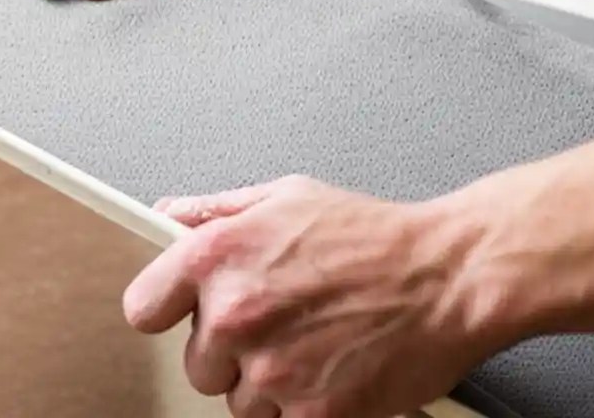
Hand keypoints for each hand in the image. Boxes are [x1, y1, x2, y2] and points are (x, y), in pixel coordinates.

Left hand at [123, 175, 520, 417]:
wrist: (449, 278)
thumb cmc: (377, 238)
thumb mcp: (288, 197)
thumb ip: (218, 211)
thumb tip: (171, 216)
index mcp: (220, 256)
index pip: (144, 308)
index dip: (168, 310)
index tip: (183, 312)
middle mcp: (237, 313)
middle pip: (197, 362)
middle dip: (232, 349)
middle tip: (282, 320)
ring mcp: (272, 369)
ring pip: (238, 400)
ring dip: (269, 382)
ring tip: (315, 342)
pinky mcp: (310, 413)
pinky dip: (305, 406)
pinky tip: (332, 367)